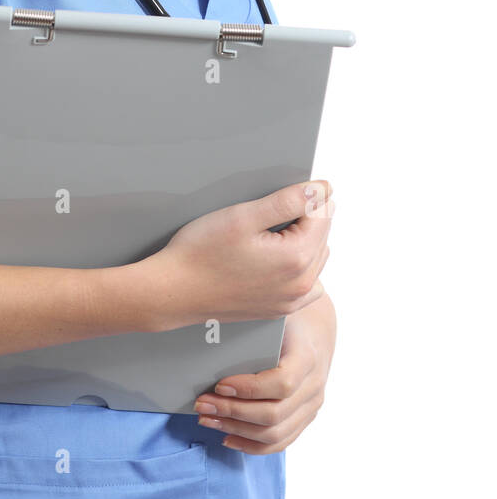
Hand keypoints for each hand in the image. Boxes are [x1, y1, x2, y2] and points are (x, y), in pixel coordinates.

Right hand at [139, 180, 333, 331]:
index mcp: (296, 258)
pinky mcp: (279, 309)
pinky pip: (307, 284)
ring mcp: (290, 301)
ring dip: (302, 241)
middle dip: (303, 219)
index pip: (322, 214)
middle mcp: (301, 285)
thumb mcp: (244, 216)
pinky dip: (299, 267)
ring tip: (267, 235)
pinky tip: (275, 258)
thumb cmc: (201, 252)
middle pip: (321, 236)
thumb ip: (289, 201)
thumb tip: (324, 189)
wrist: (174, 291)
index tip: (277, 197)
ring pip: (316, 258)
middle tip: (265, 215)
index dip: (303, 198)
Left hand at [192, 290, 336, 453]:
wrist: (315, 327)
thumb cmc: (287, 318)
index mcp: (308, 357)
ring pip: (275, 434)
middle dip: (232, 412)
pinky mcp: (304, 418)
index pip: (282, 383)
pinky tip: (227, 438)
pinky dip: (251, 445)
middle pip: (274, 414)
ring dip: (236, 430)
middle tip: (202, 404)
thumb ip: (252, 322)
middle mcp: (314, 387)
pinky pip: (279, 442)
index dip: (250, 389)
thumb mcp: (275, 312)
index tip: (219, 384)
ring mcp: (311, 406)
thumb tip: (209, 327)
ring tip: (207, 419)